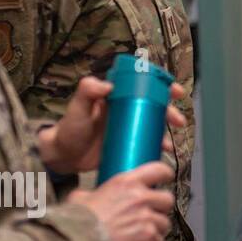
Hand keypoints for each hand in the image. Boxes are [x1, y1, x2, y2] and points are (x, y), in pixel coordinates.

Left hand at [38, 76, 183, 173]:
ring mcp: (127, 128)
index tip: (174, 91)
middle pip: (154, 107)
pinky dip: (156, 147)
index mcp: (117, 96)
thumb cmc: (69, 128)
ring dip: (166, 132)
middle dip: (170, 112)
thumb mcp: (77, 107)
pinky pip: (146, 143)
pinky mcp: (127, 143)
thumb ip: (87, 91)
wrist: (63, 155)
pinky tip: (160, 153)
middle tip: (178, 121)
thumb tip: (107, 84)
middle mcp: (126, 110)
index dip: (162, 86)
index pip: (144, 85)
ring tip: (168, 144)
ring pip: (153, 126)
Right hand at [68, 160, 174, 240]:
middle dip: (161, 209)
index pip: (158, 170)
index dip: (164, 174)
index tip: (164, 179)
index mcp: (126, 182)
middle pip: (167, 199)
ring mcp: (145, 216)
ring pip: (165, 223)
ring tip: (143, 236)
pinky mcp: (148, 234)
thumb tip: (88, 196)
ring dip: (156, 230)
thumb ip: (90, 194)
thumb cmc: (77, 222)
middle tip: (150, 215)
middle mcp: (139, 197)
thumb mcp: (79, 198)